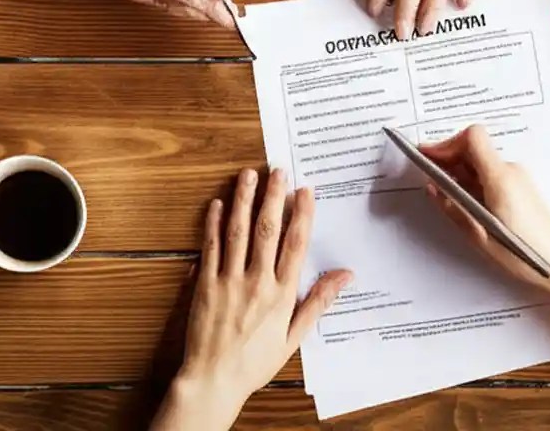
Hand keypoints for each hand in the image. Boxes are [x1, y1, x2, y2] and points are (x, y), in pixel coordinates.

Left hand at [155, 169, 351, 429]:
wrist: (214, 379)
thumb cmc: (255, 362)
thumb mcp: (295, 336)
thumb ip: (318, 302)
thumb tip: (345, 275)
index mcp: (281, 294)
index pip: (295, 244)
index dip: (302, 214)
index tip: (305, 191)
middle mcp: (256, 281)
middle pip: (268, 229)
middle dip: (273, 196)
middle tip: (278, 170)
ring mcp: (228, 280)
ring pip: (238, 231)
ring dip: (244, 199)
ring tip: (248, 175)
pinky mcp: (204, 284)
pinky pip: (210, 247)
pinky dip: (214, 223)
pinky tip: (218, 203)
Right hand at [420, 125, 549, 297]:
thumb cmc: (524, 255)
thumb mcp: (479, 235)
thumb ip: (453, 208)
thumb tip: (433, 188)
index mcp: (501, 179)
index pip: (472, 138)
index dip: (446, 144)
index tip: (428, 157)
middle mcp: (511, 171)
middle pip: (474, 147)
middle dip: (449, 158)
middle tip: (430, 175)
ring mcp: (518, 178)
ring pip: (481, 161)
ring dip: (460, 170)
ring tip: (446, 193)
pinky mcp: (520, 187)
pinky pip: (491, 173)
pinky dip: (473, 179)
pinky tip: (467, 200)